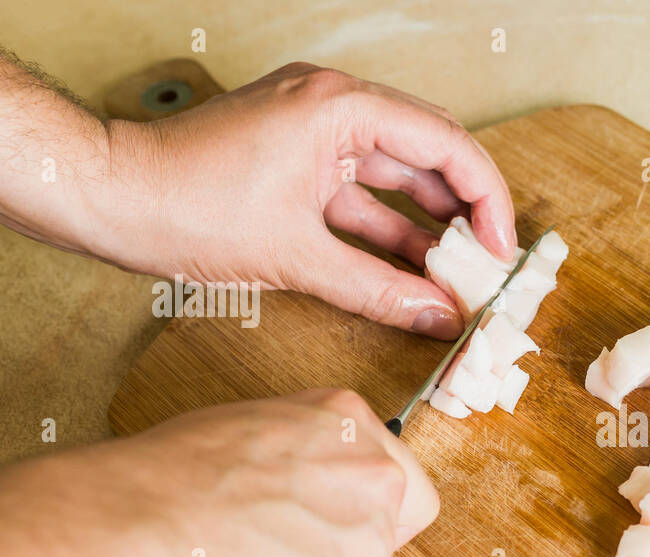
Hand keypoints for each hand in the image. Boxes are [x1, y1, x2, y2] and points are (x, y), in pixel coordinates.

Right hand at [0, 389, 438, 556]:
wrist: (131, 547)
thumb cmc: (150, 495)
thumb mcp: (226, 443)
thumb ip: (278, 473)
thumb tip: (270, 510)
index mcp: (342, 426)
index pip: (393, 481)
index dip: (350, 520)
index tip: (317, 537)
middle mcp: (374, 483)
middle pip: (369, 550)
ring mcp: (372, 554)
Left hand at [97, 62, 515, 337]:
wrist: (109, 198)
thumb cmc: (185, 205)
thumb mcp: (296, 257)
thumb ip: (378, 290)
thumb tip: (438, 318)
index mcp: (340, 106)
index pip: (446, 143)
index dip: (487, 199)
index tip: (501, 249)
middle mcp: (334, 107)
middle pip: (430, 155)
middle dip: (466, 212)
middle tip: (490, 265)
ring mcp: (315, 133)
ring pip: (398, 178)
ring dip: (430, 227)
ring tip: (461, 276)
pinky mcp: (298, 163)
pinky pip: (361, 197)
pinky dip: (389, 233)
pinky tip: (416, 273)